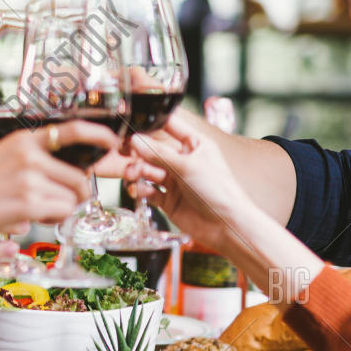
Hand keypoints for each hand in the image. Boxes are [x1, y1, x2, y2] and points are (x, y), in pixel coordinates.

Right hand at [0, 120, 125, 276]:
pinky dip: (52, 220)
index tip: (112, 142)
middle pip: (80, 177)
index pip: (72, 129)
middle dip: (76, 195)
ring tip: (37, 212)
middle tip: (58, 203)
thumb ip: (33, 161)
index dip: (99, 136)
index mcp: (23, 139)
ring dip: (62, 210)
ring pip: (72, 199)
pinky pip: (60, 213)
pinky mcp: (29, 202)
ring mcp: (30, 177)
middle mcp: (30, 154)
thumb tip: (67, 173)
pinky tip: (31, 218)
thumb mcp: (2, 161)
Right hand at [130, 110, 324, 304]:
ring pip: (149, 170)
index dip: (150, 125)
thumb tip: (135, 140)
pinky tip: (138, 190)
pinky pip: (149, 190)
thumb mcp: (187, 166)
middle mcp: (183, 160)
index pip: (169, 126)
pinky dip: (141, 189)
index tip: (131, 126)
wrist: (224, 225)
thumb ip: (159, 153)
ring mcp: (175, 180)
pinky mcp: (168, 199)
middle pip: (154, 150)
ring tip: (133, 174)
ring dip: (138, 171)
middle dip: (139, 152)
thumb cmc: (218, 191)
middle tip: (126, 153)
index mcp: (194, 144)